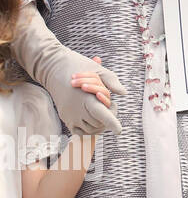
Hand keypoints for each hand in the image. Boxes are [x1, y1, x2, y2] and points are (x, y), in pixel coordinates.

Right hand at [8, 5, 123, 134]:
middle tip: (111, 106)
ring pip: (90, 129)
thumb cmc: (77, 66)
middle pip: (100, 123)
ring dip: (99, 124)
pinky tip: (95, 122)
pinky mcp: (65, 117)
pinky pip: (78, 132)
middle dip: (109, 117)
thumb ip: (111, 82)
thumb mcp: (98, 70)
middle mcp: (77, 110)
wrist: (53, 67)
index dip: (112, 124)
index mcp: (87, 99)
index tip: (119, 131)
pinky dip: (88, 130)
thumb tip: (124, 92)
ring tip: (102, 110)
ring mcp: (69, 115)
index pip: (101, 115)